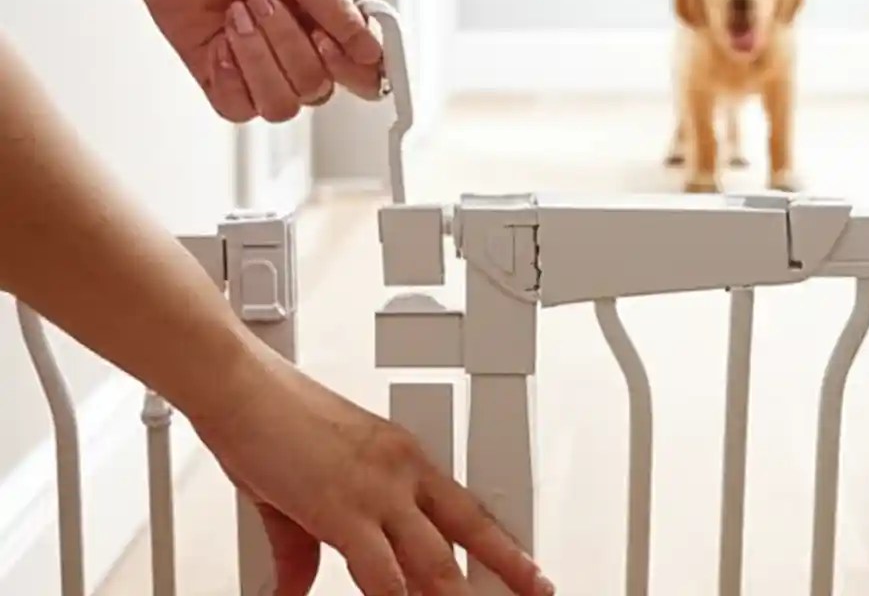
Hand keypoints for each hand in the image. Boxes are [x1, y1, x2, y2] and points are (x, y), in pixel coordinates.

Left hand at [121, 0, 385, 121]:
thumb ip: (340, 11)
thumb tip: (371, 52)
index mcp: (333, 24)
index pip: (366, 75)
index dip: (352, 70)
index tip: (328, 39)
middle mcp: (305, 52)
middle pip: (318, 90)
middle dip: (286, 44)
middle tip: (263, 0)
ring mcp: (266, 72)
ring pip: (282, 106)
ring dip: (257, 59)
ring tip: (237, 16)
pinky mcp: (226, 84)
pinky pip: (241, 109)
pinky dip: (229, 76)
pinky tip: (220, 42)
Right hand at [200, 349, 555, 595]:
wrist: (241, 387)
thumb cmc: (270, 420)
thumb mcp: (295, 494)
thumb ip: (304, 551)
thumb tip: (295, 587)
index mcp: (404, 459)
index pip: (466, 511)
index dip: (500, 544)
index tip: (523, 568)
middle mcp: (402, 472)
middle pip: (469, 534)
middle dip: (504, 571)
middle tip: (532, 591)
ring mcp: (378, 491)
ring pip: (435, 561)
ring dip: (456, 595)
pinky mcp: (343, 510)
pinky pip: (383, 573)